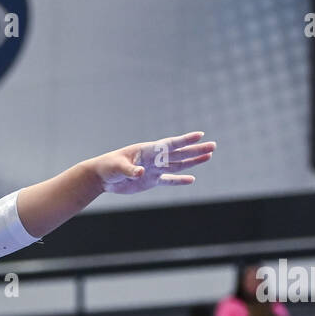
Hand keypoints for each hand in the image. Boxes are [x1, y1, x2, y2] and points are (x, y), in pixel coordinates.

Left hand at [91, 131, 215, 195]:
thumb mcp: (117, 167)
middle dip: (196, 150)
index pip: (170, 144)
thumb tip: (141, 172)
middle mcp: (154, 159)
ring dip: (192, 162)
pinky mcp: (150, 181)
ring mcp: (154, 169)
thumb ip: (130, 169)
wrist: (101, 177)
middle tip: (213, 146)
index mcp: (148, 151)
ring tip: (208, 156)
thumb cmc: (108, 167)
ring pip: (177, 165)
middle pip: (179, 154)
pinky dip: (179, 180)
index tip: (200, 135)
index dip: (185, 140)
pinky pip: (168, 180)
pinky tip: (191, 179)